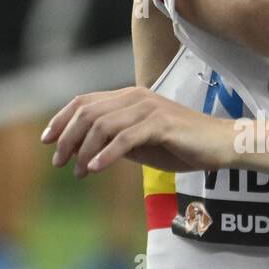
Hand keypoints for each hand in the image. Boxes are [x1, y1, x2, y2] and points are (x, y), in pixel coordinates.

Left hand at [41, 86, 228, 177]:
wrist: (221, 145)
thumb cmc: (182, 146)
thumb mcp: (141, 145)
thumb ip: (115, 142)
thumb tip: (84, 150)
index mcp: (128, 97)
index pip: (85, 101)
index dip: (62, 118)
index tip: (46, 139)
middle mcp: (135, 97)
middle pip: (88, 111)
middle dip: (67, 136)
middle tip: (58, 161)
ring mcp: (148, 108)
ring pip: (103, 125)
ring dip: (84, 149)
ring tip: (76, 171)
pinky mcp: (160, 124)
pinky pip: (125, 138)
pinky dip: (106, 154)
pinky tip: (94, 168)